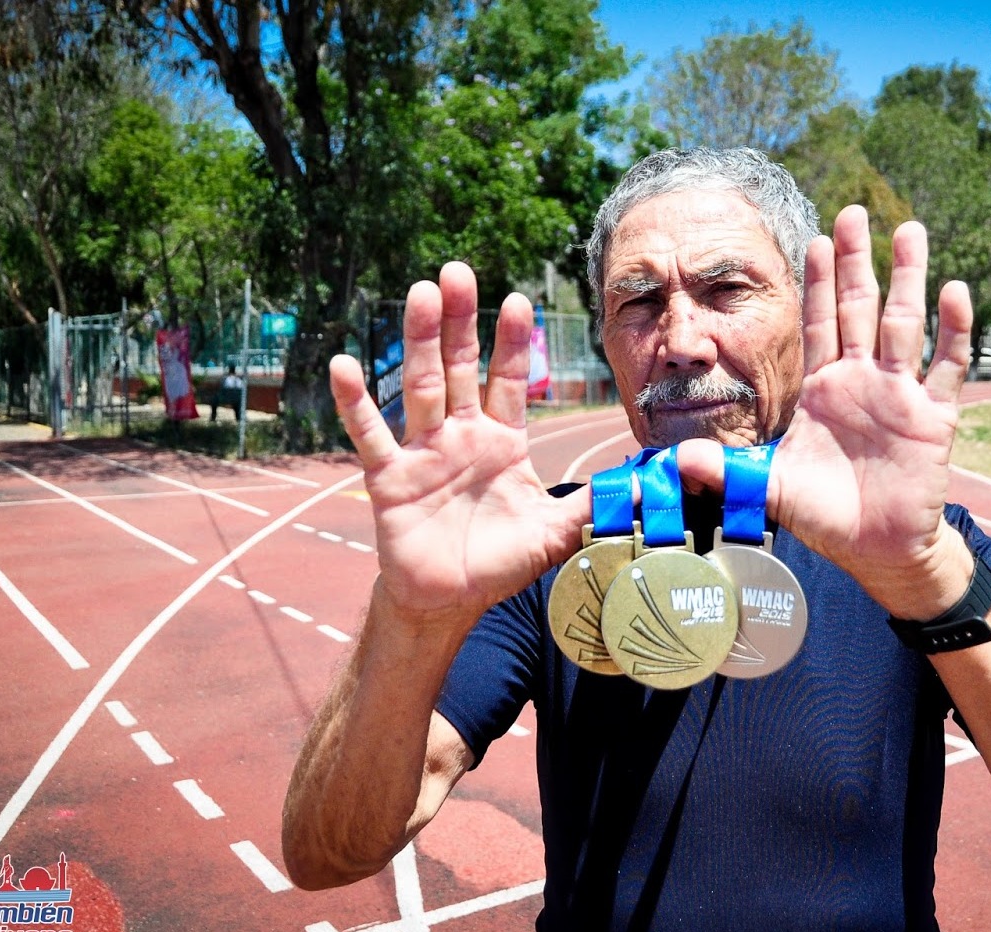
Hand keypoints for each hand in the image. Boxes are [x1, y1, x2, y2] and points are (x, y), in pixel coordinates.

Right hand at [330, 263, 589, 617]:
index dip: (514, 343)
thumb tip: (646, 486)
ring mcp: (423, 452)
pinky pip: (369, 435)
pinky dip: (355, 402)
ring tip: (421, 294)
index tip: (519, 300)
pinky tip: (344, 364)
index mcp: (501, 441)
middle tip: (459, 271)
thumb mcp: (556, 534)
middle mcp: (461, 436)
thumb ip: (595, 505)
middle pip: (460, 367)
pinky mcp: (390, 478)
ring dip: (419, 340)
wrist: (449, 601)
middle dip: (461, 321)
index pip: (510, 381)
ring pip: (421, 387)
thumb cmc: (500, 562)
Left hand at [735, 207, 972, 614]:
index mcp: (822, 389)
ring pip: (905, 324)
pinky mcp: (933, 419)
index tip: (814, 237)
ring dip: (909, 277)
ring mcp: (900, 395)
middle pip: (860, 308)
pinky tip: (954, 291)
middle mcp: (862, 382)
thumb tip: (675, 458)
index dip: (817, 282)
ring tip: (911, 229)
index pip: (818, 323)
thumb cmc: (825, 515)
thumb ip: (727, 470)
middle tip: (856, 210)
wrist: (875, 551)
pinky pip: (946, 367)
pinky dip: (954, 331)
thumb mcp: (769, 488)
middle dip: (857, 260)